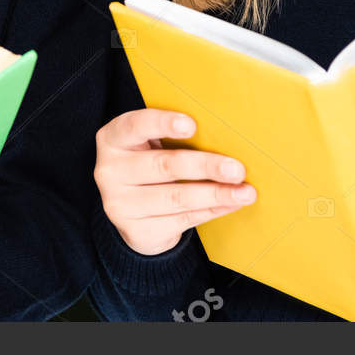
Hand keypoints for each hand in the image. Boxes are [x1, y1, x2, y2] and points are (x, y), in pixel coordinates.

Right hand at [94, 108, 255, 256]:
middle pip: (163, 166)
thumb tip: (225, 134)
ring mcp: (120, 204)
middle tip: (237, 169)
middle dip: (205, 167)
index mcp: (112, 139)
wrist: (132, 212)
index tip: (192, 125)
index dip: (162, 124)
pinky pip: (182, 219)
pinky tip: (231, 204)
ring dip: (216, 194)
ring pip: (176, 198)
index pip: (135, 126)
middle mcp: (109, 171)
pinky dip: (211, 210)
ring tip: (245, 192)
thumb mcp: (149, 144)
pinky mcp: (136, 231)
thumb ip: (173, 137)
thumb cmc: (150, 163)